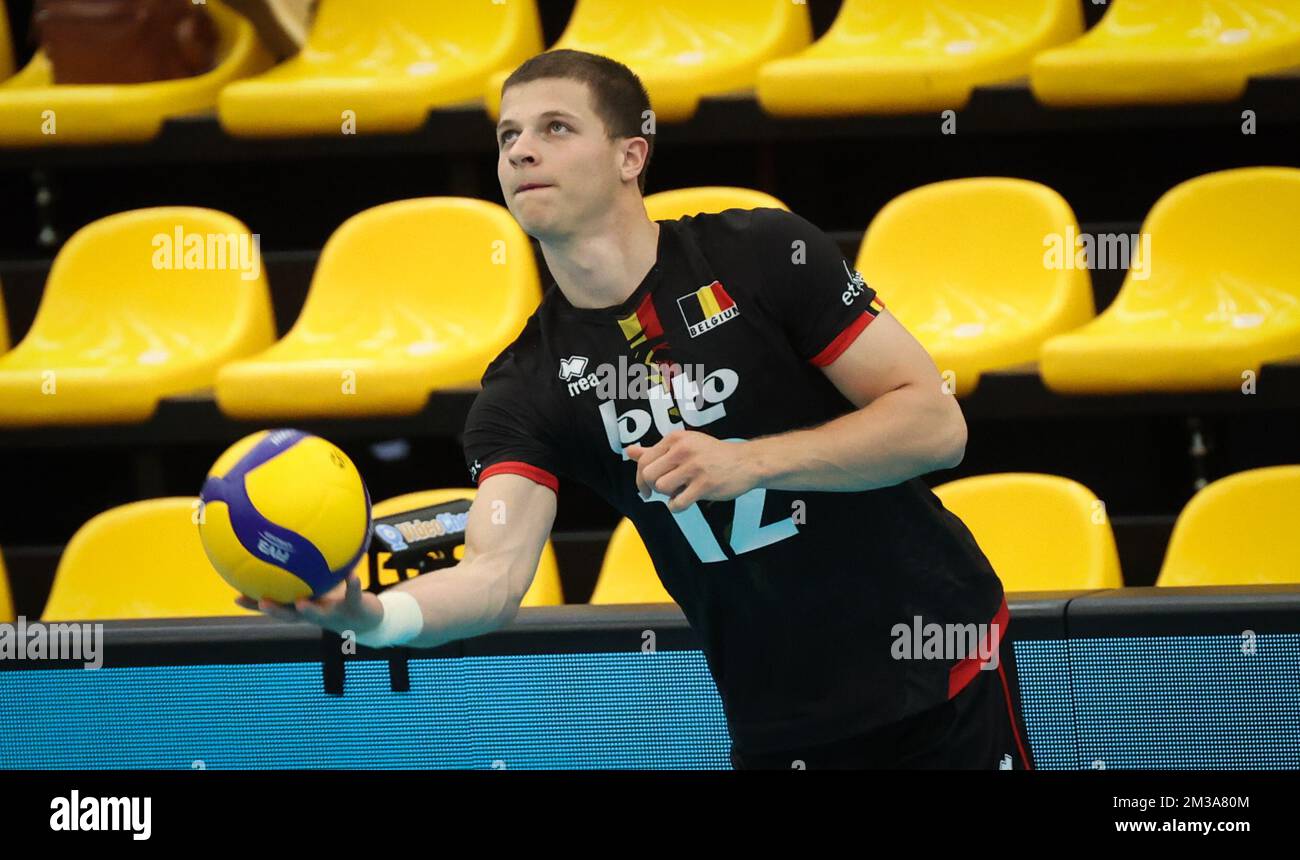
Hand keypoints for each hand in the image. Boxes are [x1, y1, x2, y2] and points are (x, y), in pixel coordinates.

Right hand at [235, 572, 383, 638]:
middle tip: (262, 603)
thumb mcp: (321, 583)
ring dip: (310, 610)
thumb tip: (289, 541)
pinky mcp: (355, 607)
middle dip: (276, 611)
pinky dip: (353, 586)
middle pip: (291, 616)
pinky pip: (353, 595)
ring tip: (301, 602)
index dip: (255, 605)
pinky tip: (353, 574)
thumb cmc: (338, 598)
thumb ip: (306, 570)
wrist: (367, 619)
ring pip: (319, 615)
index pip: (275, 607)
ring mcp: (334, 614)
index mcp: (303, 608)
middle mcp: (315, 614)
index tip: (237, 597)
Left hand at [626, 430, 759, 512]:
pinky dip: (677, 506)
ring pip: (662, 488)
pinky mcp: (705, 485)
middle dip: (653, 487)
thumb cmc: (711, 455)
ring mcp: (694, 467)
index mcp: (675, 438)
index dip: (640, 478)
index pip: (643, 460)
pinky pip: (677, 503)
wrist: (746, 462)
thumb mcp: (683, 445)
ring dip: (668, 495)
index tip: (646, 489)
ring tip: (682, 491)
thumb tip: (629, 451)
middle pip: (648, 475)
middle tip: (666, 490)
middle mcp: (683, 449)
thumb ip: (655, 450)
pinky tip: (687, 500)